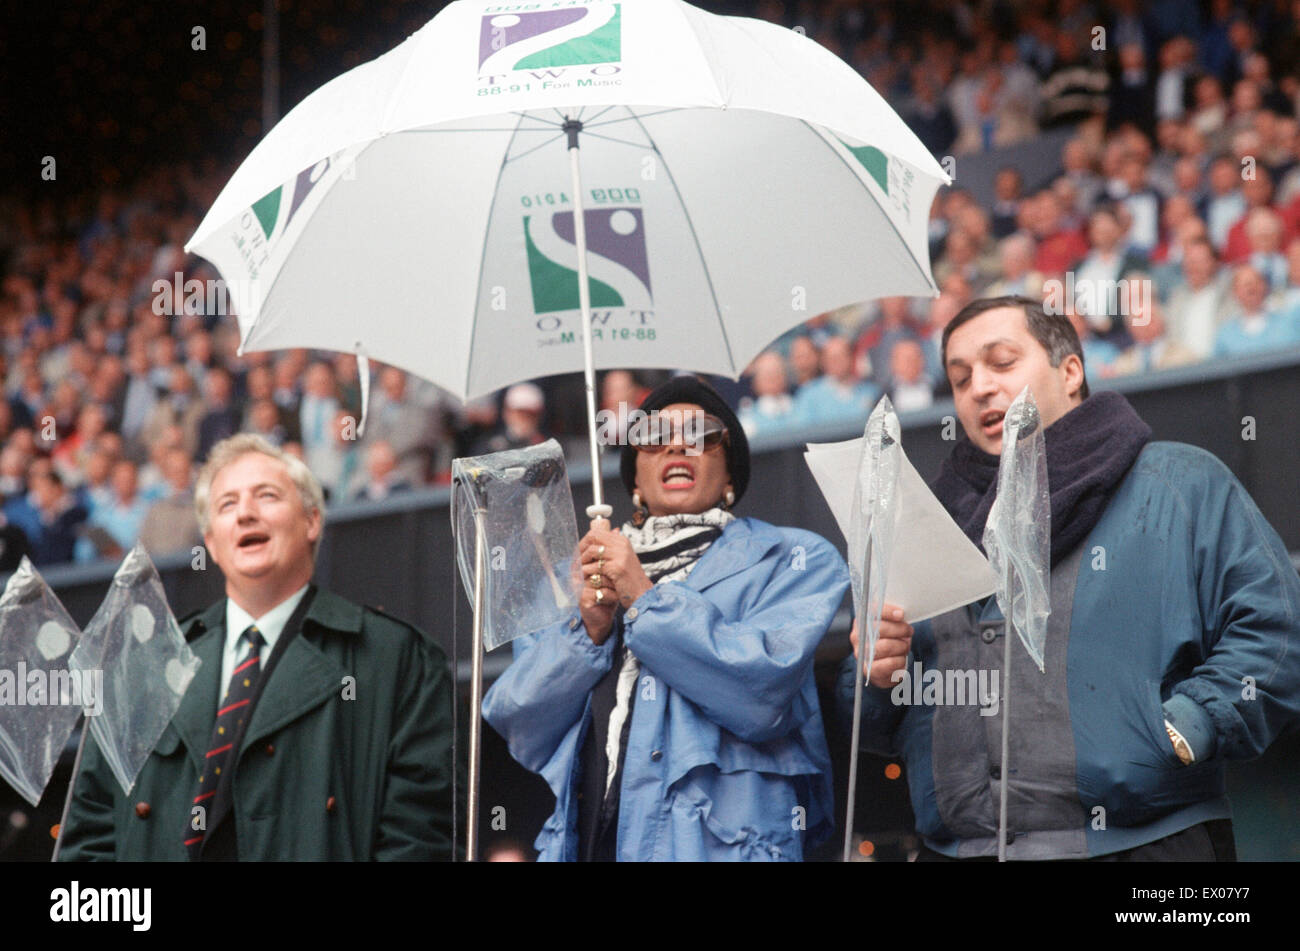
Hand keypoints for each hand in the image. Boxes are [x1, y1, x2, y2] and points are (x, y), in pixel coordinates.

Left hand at [577, 518, 653, 638]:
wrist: (642, 594)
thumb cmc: (630, 580)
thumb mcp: (621, 560)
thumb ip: (609, 550)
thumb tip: (593, 539)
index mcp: (622, 541)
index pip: (597, 532)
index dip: (584, 541)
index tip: (578, 552)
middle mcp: (621, 545)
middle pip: (593, 537)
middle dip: (581, 548)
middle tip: (575, 560)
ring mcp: (620, 555)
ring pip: (592, 551)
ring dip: (582, 562)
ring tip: (578, 570)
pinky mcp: (617, 568)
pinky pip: (595, 566)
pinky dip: (588, 572)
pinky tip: (586, 578)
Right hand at [849, 604, 912, 688]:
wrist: (884, 665)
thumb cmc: (889, 639)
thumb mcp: (889, 623)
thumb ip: (893, 616)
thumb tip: (901, 613)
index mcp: (862, 620)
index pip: (872, 611)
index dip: (887, 611)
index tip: (901, 614)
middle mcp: (858, 636)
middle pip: (880, 629)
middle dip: (900, 629)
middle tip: (909, 631)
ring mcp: (862, 653)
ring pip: (886, 646)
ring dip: (901, 646)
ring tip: (905, 646)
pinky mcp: (868, 669)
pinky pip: (889, 663)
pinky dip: (900, 661)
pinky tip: (901, 658)